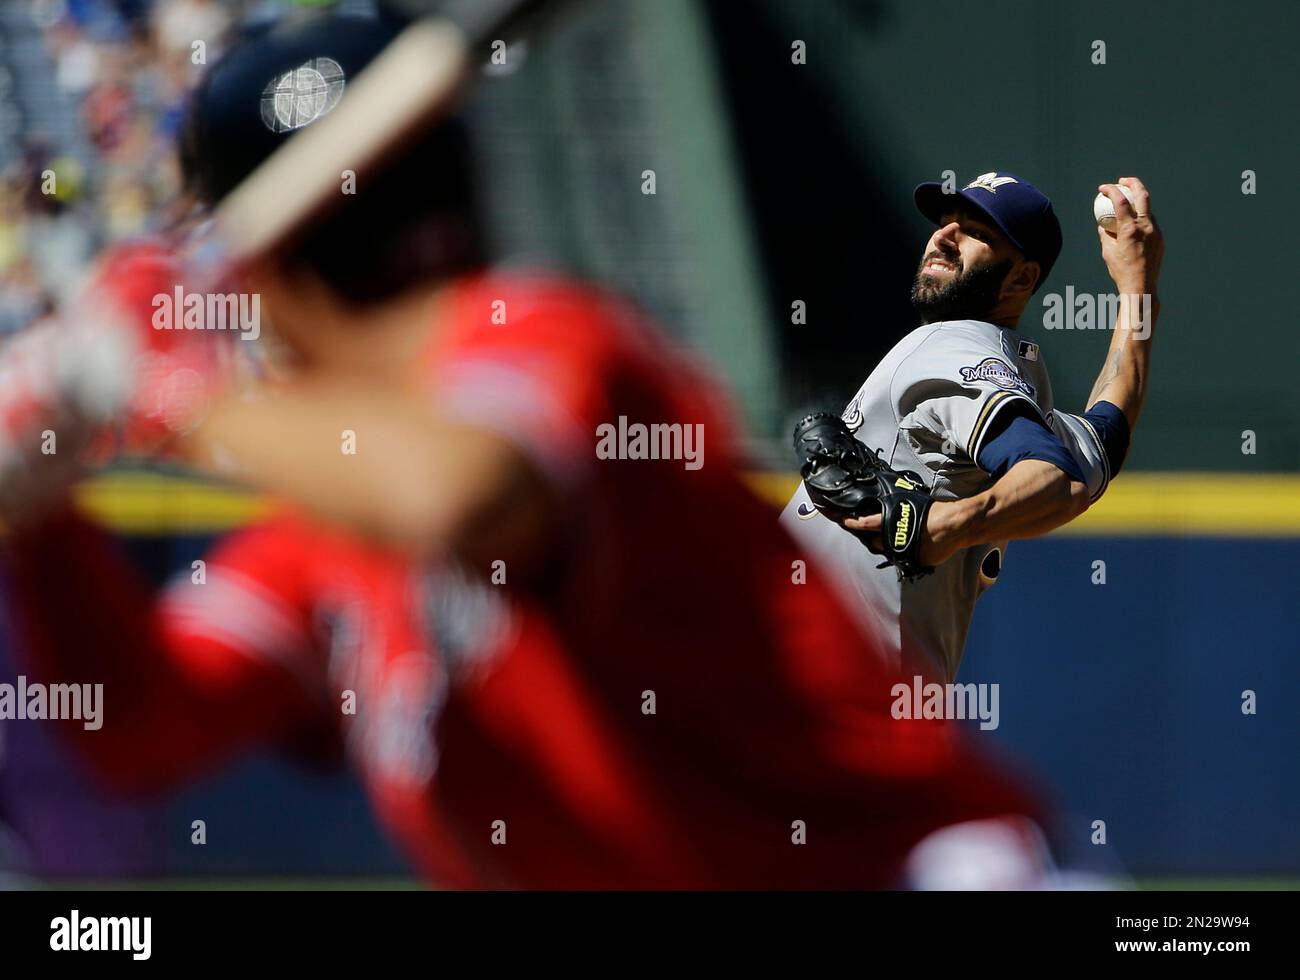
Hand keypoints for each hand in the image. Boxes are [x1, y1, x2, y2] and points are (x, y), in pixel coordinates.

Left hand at [844, 499, 961, 567]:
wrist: (956, 525)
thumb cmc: (935, 511)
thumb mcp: (910, 503)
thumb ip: (895, 511)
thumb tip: (885, 510)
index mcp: (890, 521)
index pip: (864, 523)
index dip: (851, 523)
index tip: (842, 521)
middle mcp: (893, 539)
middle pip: (872, 541)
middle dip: (870, 537)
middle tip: (869, 533)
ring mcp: (903, 552)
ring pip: (887, 551)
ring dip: (887, 545)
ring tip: (896, 537)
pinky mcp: (914, 561)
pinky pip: (904, 557)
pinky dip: (905, 552)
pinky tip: (914, 544)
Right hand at [1097, 177, 1163, 295]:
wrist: (1141, 285)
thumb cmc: (1120, 271)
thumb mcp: (1107, 251)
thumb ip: (1105, 234)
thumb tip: (1103, 224)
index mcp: (1129, 229)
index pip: (1120, 201)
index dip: (1111, 190)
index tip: (1102, 188)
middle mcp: (1145, 226)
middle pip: (1142, 194)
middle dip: (1132, 183)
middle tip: (1122, 181)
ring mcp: (1155, 231)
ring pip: (1148, 209)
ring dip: (1137, 202)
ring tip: (1127, 203)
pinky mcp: (1160, 238)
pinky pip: (1150, 223)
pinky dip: (1141, 219)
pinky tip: (1134, 225)